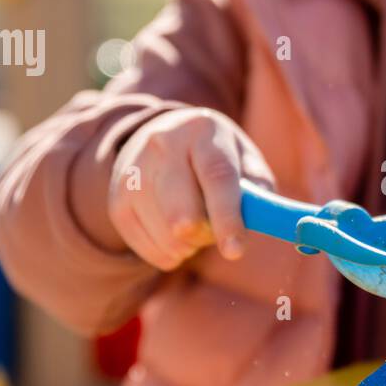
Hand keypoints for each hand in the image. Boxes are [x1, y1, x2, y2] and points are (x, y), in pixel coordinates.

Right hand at [108, 107, 275, 270]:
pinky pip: (145, 247)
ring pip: (165, 234)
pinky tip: (175, 237)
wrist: (165, 139)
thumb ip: (260, 192)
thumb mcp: (246, 163)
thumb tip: (268, 223)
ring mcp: (133, 171)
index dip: (227, 217)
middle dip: (204, 236)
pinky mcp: (118, 199)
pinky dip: (167, 253)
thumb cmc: (219, 160)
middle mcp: (162, 144)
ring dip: (189, 246)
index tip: (235, 251)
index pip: (217, 177)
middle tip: (216, 233)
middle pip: (182, 212)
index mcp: (203, 132)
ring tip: (195, 226)